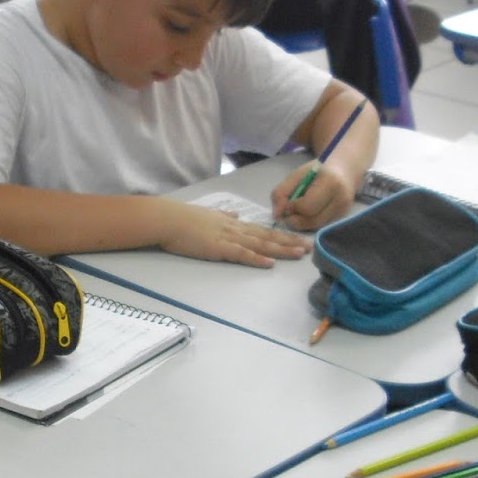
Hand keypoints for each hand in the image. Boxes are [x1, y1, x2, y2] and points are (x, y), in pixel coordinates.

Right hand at [157, 202, 311, 267]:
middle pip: (268, 236)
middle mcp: (236, 228)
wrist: (167, 219)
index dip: (282, 234)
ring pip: (260, 244)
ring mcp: (228, 238)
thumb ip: (223, 215)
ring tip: (299, 254)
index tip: (298, 238)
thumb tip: (234, 214)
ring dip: (281, 249)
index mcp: (233, 223)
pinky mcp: (218, 248)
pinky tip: (270, 263)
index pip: (262, 229)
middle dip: (290, 242)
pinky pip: (241, 254)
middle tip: (310, 246)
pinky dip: (257, 259)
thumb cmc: (183, 218)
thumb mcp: (208, 213)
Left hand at [272, 164, 353, 231]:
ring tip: (299, 210)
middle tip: (290, 210)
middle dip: (295, 218)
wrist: (344, 171)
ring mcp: (344, 212)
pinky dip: (310, 223)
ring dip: (301, 222)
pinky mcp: (343, 220)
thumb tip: (276, 215)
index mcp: (330, 183)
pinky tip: (309, 212)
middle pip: (312, 221)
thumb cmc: (317, 171)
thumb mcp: (296, 175)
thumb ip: (281, 193)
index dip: (293, 208)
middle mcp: (341, 200)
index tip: (288, 202)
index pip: (307, 207)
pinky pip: (320, 227)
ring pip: (315, 227)